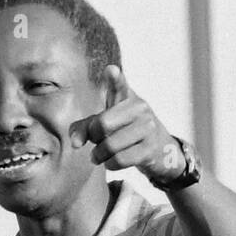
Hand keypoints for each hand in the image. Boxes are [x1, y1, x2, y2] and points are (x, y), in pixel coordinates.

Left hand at [69, 65, 184, 187]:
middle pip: (103, 124)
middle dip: (93, 137)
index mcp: (126, 96)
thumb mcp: (105, 123)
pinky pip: (119, 160)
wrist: (160, 148)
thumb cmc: (125, 131)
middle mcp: (139, 108)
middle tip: (96, 141)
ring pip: (110, 146)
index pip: (119, 86)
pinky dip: (109, 164)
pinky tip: (110, 162)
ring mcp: (147, 128)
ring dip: (99, 155)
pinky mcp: (150, 149)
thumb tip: (75, 143)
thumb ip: (84, 127)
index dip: (114, 79)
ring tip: (100, 155)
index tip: (111, 71)